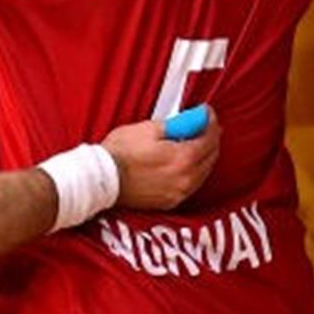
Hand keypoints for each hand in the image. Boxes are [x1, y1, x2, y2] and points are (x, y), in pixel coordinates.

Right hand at [101, 111, 219, 210]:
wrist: (101, 180)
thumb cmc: (120, 153)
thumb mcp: (148, 129)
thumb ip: (178, 124)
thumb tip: (196, 118)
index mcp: (185, 157)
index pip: (210, 137)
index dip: (210, 121)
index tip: (206, 113)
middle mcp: (188, 178)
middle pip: (212, 155)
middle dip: (210, 138)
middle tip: (202, 126)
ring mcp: (180, 192)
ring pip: (205, 171)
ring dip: (203, 156)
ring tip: (192, 143)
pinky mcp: (171, 201)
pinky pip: (192, 184)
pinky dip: (193, 171)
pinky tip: (183, 163)